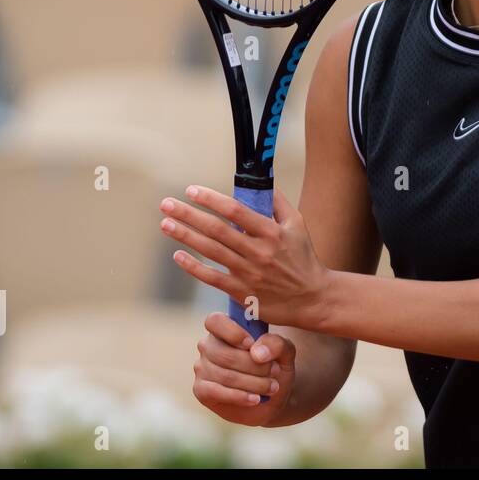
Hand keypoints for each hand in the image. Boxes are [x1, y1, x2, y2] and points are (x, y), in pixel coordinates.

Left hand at [159, 184, 328, 330]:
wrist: (312, 298)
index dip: (211, 199)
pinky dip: (193, 267)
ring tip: (165, 224)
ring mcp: (249, 273)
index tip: (191, 190)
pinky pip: (212, 278)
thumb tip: (262, 182)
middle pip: (217, 230)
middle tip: (166, 204)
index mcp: (271, 232)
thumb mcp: (298, 225)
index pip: (235, 210)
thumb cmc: (303, 258)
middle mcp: (259, 252)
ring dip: (185, 236)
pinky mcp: (242, 293)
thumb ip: (278, 203)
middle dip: (189, 215)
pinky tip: (178, 255)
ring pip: (211, 252)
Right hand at [192, 312, 295, 426]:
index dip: (232, 332)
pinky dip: (239, 396)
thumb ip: (277, 344)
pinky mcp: (201, 389)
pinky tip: (255, 399)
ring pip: (224, 375)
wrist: (272, 398)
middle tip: (275, 371)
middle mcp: (209, 345)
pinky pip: (215, 391)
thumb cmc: (275, 368)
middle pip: (224, 354)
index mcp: (225, 328)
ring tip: (272, 387)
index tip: (252, 344)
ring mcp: (202, 367)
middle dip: (254, 366)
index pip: (215, 321)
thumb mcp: (285, 353)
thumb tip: (256, 352)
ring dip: (253, 383)